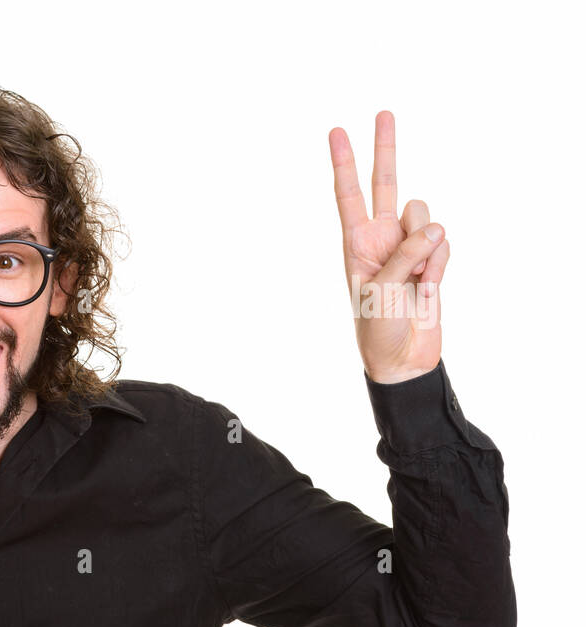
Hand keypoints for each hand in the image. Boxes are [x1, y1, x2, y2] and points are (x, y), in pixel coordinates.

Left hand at [329, 111, 448, 383]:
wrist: (403, 358)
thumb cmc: (378, 328)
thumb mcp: (380, 290)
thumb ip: (405, 254)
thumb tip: (435, 225)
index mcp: (355, 243)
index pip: (348, 195)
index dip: (344, 163)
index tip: (336, 131)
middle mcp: (381, 238)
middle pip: (385, 184)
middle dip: (385, 149)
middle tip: (383, 112)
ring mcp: (409, 247)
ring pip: (425, 216)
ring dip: (425, 246)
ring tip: (415, 279)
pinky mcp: (433, 259)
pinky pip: (445, 244)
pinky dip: (441, 266)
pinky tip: (429, 288)